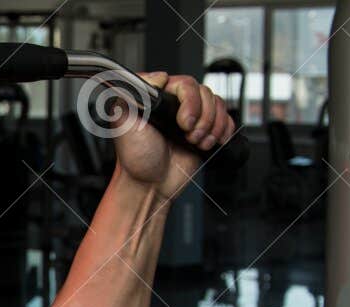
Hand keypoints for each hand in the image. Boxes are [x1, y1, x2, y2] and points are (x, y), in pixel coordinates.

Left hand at [112, 73, 234, 200]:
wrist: (149, 186)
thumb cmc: (134, 158)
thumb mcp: (123, 122)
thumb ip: (132, 94)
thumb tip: (158, 77)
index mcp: (158, 98)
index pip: (185, 84)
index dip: (190, 101)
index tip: (182, 121)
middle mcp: (175, 105)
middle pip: (205, 93)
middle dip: (202, 117)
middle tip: (188, 134)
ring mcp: (191, 117)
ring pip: (217, 105)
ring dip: (212, 126)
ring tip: (196, 142)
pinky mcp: (204, 131)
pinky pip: (226, 119)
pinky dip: (223, 131)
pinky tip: (208, 142)